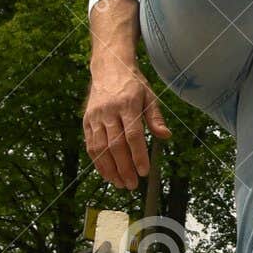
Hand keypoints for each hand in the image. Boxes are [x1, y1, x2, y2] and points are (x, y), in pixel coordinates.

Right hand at [84, 65, 170, 189]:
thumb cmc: (133, 84)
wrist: (109, 67)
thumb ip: (156, 117)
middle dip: (124, 167)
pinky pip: (90, 145)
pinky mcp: (86, 121)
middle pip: (115, 144)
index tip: (144, 172)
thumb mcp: (149, 96)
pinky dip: (98, 162)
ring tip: (120, 183)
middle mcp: (109, 111)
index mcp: (128, 104)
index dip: (138, 155)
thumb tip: (166, 136)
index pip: (133, 134)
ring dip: (110, 169)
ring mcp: (95, 116)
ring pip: (100, 147)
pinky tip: (107, 174)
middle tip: (133, 184)